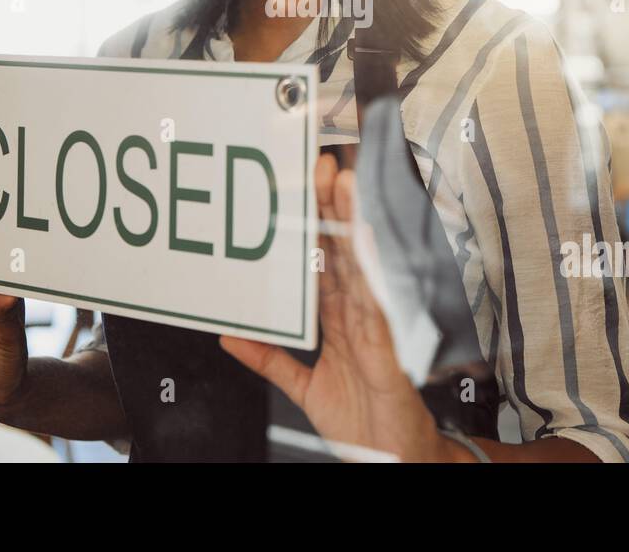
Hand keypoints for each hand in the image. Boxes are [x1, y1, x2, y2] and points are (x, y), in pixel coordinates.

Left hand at [220, 153, 465, 462]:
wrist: (398, 463)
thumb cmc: (366, 427)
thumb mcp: (305, 389)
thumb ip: (270, 360)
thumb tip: (230, 337)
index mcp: (342, 324)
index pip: (325, 263)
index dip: (314, 226)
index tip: (304, 188)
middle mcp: (361, 320)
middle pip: (344, 254)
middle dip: (333, 208)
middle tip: (322, 165)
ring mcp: (378, 332)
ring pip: (362, 267)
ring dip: (352, 224)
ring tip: (344, 184)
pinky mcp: (390, 354)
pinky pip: (379, 308)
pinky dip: (373, 275)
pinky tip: (367, 245)